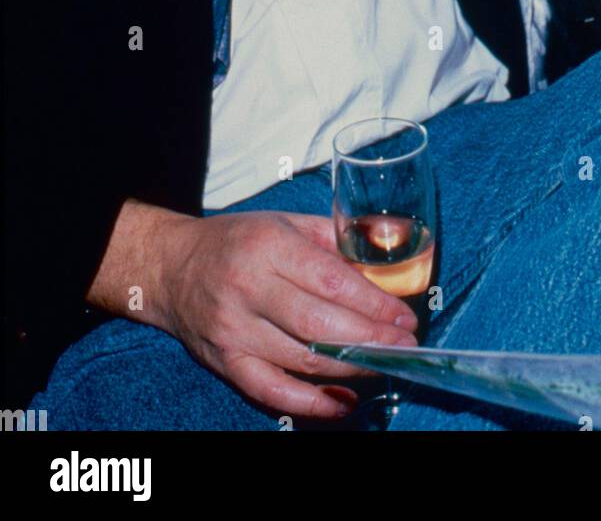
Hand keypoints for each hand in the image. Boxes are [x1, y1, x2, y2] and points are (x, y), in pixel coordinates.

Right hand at [155, 209, 419, 420]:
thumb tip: (389, 248)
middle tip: (404, 345)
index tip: (403, 316)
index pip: (331, 281)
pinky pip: (272, 392)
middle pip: (320, 326)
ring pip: (302, 361)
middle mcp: (248, 289)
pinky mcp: (224, 362)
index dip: (373, 304)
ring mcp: (234, 331)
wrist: (171, 266)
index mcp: (269, 247)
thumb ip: (335, 237)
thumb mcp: (284, 223)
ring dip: (350, 369)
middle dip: (371, 339)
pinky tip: (342, 401)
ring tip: (383, 365)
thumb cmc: (236, 241)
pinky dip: (311, 403)